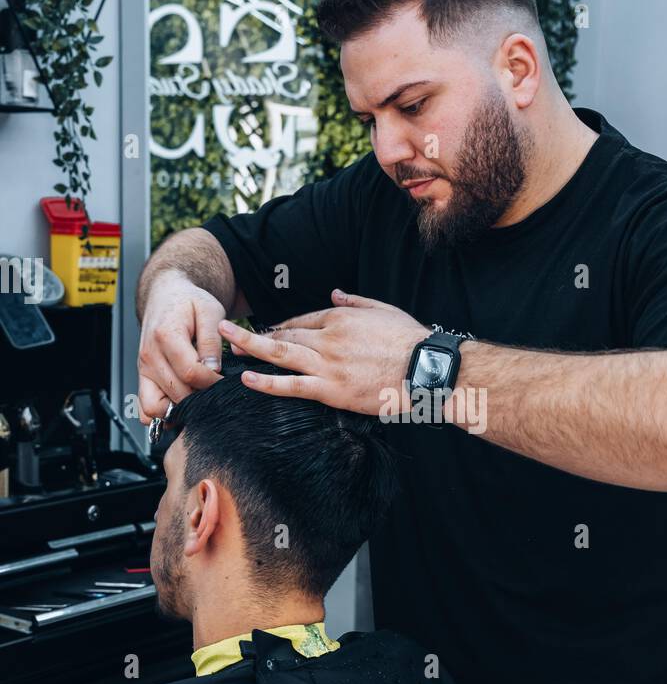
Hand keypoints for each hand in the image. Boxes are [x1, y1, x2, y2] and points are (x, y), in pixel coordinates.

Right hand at [137, 273, 224, 421]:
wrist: (166, 296)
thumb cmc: (189, 302)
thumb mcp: (210, 311)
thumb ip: (212, 341)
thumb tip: (213, 370)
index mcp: (166, 336)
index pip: (191, 373)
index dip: (213, 382)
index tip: (225, 380)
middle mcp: (149, 355)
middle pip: (176, 393)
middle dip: (201, 397)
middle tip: (216, 391)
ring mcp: (144, 369)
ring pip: (156, 408)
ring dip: (180, 410)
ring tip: (199, 398)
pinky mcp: (143, 377)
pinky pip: (145, 409)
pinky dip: (162, 414)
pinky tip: (182, 406)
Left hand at [218, 288, 428, 415]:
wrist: (425, 368)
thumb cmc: (410, 340)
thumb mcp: (383, 310)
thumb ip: (355, 302)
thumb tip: (336, 294)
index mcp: (340, 317)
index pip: (302, 319)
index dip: (280, 325)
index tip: (266, 330)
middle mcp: (328, 337)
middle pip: (284, 333)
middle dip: (254, 334)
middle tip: (227, 331)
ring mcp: (327, 364)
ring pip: (280, 353)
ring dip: (249, 347)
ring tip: (224, 342)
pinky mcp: (330, 389)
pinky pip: (292, 385)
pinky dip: (267, 381)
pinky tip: (247, 377)